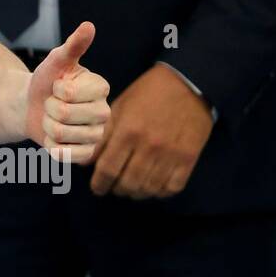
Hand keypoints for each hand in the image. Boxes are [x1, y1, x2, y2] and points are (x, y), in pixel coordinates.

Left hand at [24, 21, 109, 163]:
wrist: (33, 106)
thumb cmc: (47, 80)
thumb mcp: (56, 60)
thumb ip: (73, 45)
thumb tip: (89, 25)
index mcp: (102, 87)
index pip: (70, 93)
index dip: (56, 89)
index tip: (59, 86)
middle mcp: (105, 112)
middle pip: (65, 115)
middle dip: (49, 108)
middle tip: (53, 104)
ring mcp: (97, 135)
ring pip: (61, 134)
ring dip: (48, 126)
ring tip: (54, 118)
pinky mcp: (86, 154)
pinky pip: (64, 155)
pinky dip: (50, 145)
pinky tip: (55, 137)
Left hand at [90, 64, 212, 198]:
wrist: (187, 83)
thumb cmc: (148, 93)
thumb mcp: (119, 108)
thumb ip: (103, 135)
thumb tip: (87, 161)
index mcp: (128, 131)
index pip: (107, 169)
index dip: (99, 184)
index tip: (97, 188)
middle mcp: (148, 147)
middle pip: (127, 184)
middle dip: (116, 189)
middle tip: (113, 187)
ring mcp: (170, 155)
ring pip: (149, 189)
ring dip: (136, 193)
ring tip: (131, 188)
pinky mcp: (189, 159)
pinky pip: (172, 188)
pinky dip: (159, 192)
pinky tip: (152, 186)